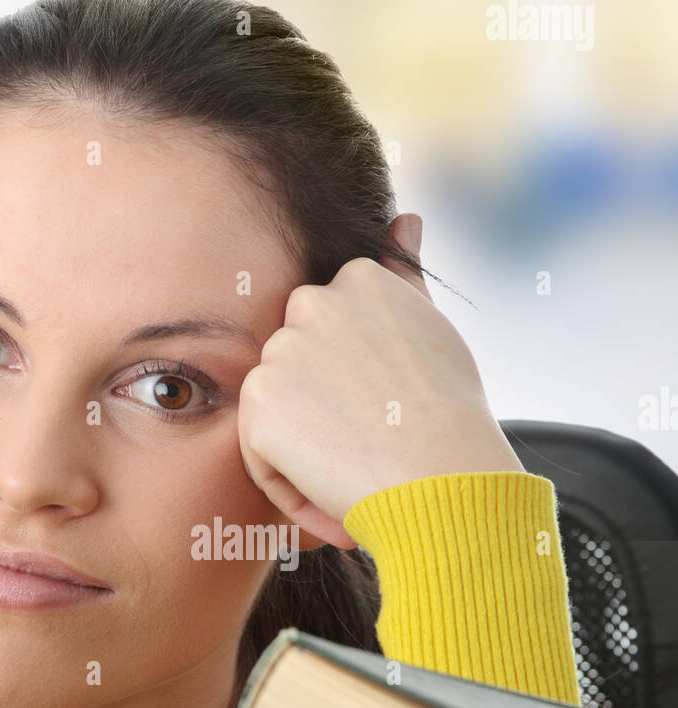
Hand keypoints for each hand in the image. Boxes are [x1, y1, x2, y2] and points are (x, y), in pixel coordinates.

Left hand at [237, 214, 523, 549]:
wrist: (443, 477)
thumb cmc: (448, 415)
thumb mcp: (432, 328)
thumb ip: (404, 276)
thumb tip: (405, 219)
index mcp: (358, 279)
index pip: (326, 335)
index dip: (352, 385)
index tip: (388, 412)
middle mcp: (312, 302)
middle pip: (295, 371)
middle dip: (322, 413)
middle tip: (373, 447)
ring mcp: (281, 350)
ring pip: (277, 414)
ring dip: (306, 450)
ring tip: (359, 471)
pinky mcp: (259, 401)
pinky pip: (259, 454)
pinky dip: (290, 483)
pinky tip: (335, 488)